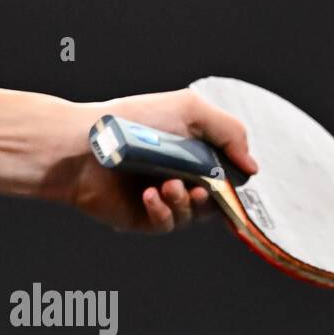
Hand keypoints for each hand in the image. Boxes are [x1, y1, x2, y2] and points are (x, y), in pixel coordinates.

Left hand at [45, 88, 258, 233]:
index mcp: (190, 153)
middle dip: (214, 197)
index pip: (226, 175)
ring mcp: (158, 199)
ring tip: (171, 185)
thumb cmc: (132, 120)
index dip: (235, 183)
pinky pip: (165, 224)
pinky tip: (151, 196)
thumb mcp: (190, 110)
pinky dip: (164, 211)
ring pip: (193, 215)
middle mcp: (177, 176)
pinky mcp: (139, 218)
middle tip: (200, 186)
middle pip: (216, 200)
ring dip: (188, 203)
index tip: (237, 182)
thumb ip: (230, 132)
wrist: (82, 142)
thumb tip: (252, 167)